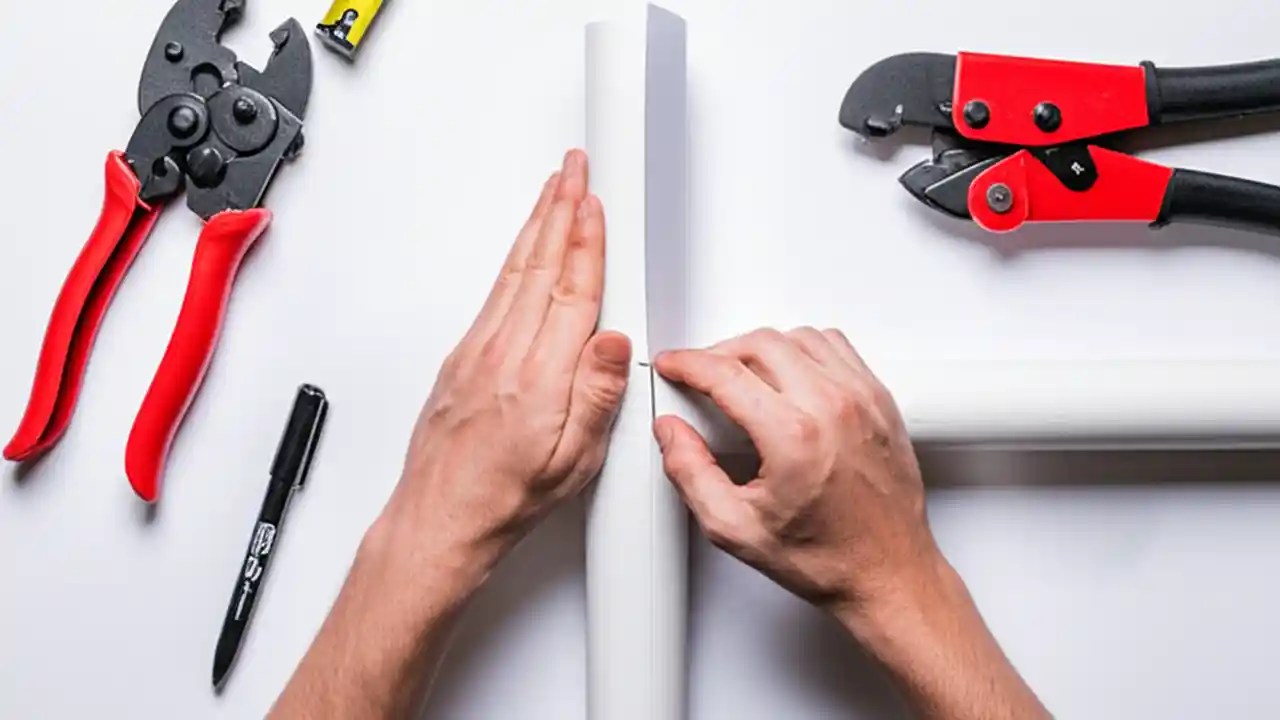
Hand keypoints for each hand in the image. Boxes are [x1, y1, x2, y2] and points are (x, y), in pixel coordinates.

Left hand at [274, 151, 632, 718]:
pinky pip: (493, 292)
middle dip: (559, 209)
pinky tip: (521, 249)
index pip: (571, 291)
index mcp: (537, 376)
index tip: (594, 203)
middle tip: (573, 169)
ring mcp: (475, 352)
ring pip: (513, 272)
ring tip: (551, 190)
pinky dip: (512, 258)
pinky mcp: (460, 360)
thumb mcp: (572, 461)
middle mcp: (502, 354)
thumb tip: (613, 341)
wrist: (438, 522)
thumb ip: (595, 396)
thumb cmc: (503, 500)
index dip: (585, 240)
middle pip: (538, 265)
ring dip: (534, 224)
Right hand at [654, 328, 1047, 719]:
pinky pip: (836, 347)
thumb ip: (691, 473)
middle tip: (701, 374)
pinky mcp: (880, 399)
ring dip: (762, 347)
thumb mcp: (735, 528)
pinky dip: (803, 350)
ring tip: (742, 374)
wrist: (887, 573)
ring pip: (799, 337)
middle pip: (760, 343)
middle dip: (719, 352)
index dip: (687, 363)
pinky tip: (789, 373)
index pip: (725, 373)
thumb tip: (672, 433)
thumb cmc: (826, 558)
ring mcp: (862, 398)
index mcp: (793, 437)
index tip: (673, 365)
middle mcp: (832, 407)